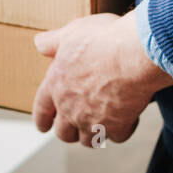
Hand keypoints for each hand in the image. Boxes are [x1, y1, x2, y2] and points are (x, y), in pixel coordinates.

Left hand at [32, 11, 172, 146]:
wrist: (133, 55)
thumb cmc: (103, 41)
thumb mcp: (71, 32)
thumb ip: (52, 42)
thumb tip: (40, 44)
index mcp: (56, 84)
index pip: (42, 109)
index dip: (42, 119)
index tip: (43, 126)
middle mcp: (70, 107)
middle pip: (63, 132)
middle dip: (68, 131)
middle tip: (75, 127)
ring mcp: (92, 120)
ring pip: (88, 140)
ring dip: (93, 134)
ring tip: (101, 124)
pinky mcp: (116, 126)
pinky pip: (117, 136)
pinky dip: (122, 129)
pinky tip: (127, 117)